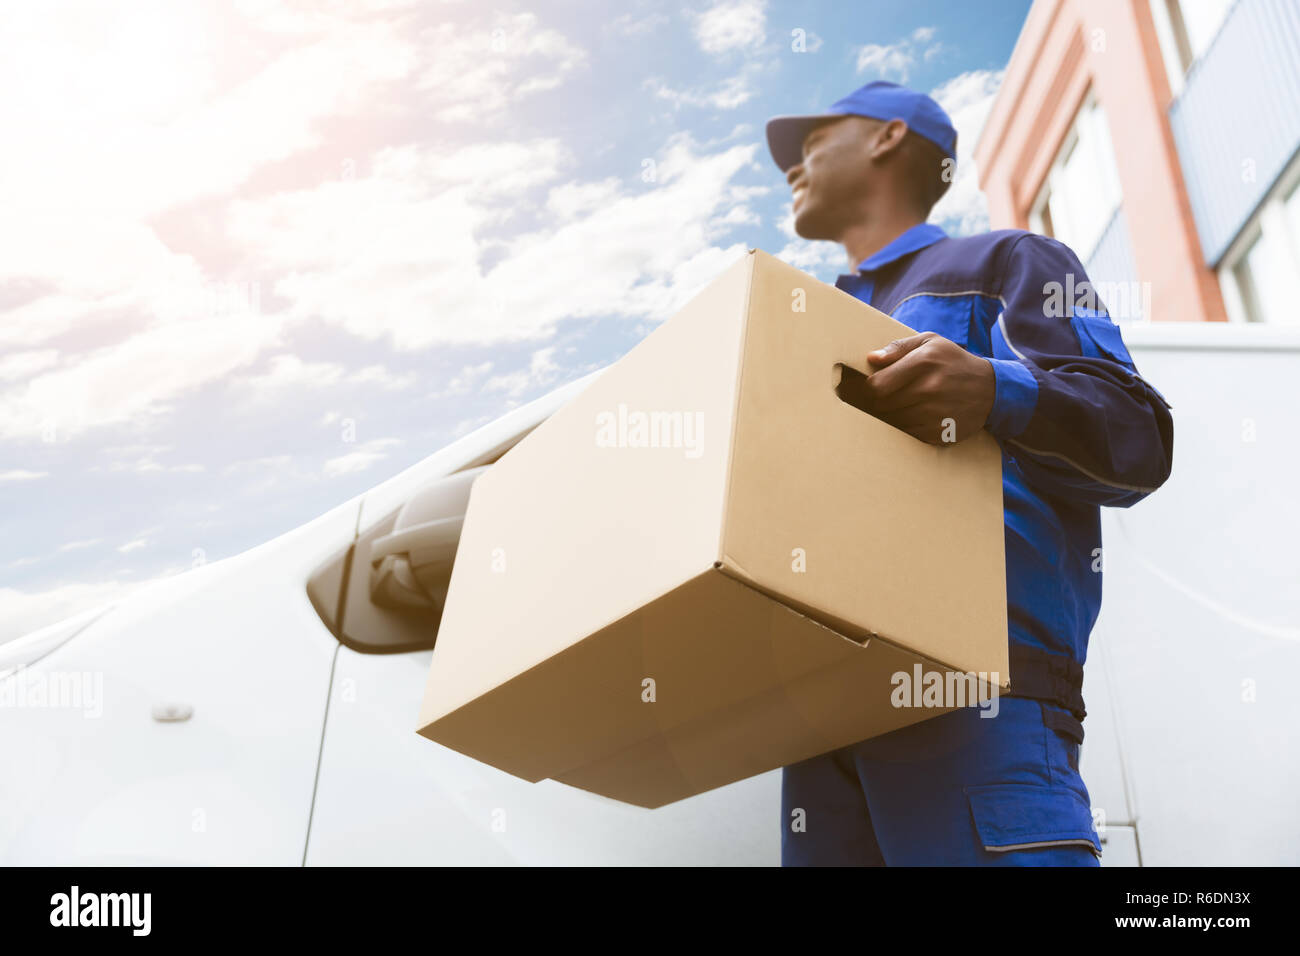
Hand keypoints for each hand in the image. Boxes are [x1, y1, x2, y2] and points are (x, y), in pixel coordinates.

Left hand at [860, 332, 994, 443]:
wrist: (990, 389)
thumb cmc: (953, 362)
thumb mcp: (930, 342)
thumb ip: (899, 347)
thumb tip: (871, 359)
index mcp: (923, 362)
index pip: (876, 386)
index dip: (871, 386)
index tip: (877, 384)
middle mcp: (929, 389)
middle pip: (882, 405)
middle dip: (880, 401)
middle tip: (889, 395)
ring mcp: (935, 413)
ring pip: (892, 421)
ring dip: (893, 414)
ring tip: (906, 403)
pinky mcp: (939, 433)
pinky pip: (908, 433)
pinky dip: (908, 426)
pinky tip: (919, 415)